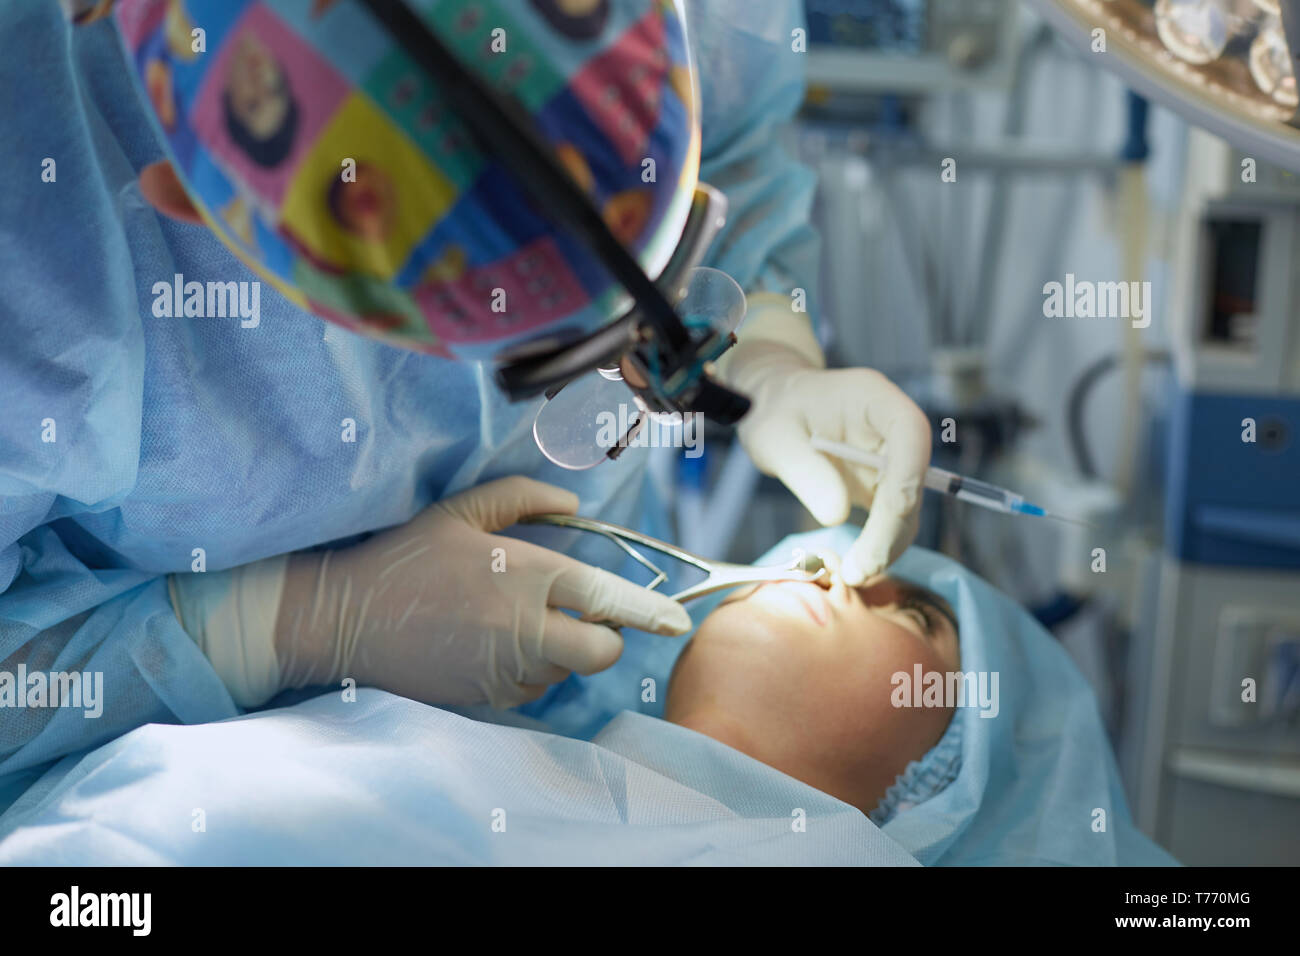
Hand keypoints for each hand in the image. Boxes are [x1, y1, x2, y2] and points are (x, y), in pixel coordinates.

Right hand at [273, 477, 691, 707]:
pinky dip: (530, 669)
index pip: (608, 597)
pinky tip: (491, 643)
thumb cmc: (407, 557)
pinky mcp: (489, 697)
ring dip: (561, 651)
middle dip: (605, 638)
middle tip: (583, 616)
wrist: (347, 619)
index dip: (650, 611)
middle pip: (601, 651)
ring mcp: (507, 669)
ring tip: (511, 620)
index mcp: (527, 575)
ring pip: (567, 671)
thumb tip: (575, 506)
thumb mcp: (462, 511)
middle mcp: (526, 628)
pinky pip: (533, 687)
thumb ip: (524, 498)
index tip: (677, 621)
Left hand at [728, 340, 930, 585]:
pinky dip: (878, 543)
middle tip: (861, 569)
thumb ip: (804, 472)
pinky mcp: (883, 483)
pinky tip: (855, 566)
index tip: (889, 517)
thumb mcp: (774, 439)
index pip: (910, 431)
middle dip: (892, 527)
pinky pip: (890, 517)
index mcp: (874, 399)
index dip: (908, 475)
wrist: (773, 408)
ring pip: (907, 505)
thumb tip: (838, 515)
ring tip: (853, 574)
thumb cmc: (773, 412)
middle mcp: (892, 428)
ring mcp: (891, 457)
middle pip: (913, 477)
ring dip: (887, 543)